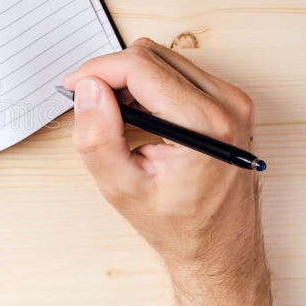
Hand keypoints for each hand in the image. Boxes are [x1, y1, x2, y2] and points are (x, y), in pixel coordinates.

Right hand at [63, 38, 270, 305]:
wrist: (220, 249)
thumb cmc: (178, 225)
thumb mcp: (121, 189)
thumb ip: (97, 137)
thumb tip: (88, 90)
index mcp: (204, 123)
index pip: (139, 65)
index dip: (97, 70)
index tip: (72, 87)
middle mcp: (226, 104)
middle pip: (151, 55)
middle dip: (111, 74)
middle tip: (90, 107)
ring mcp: (232, 102)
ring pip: (163, 59)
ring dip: (129, 79)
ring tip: (114, 117)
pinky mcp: (229, 104)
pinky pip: (178, 72)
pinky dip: (148, 86)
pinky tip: (137, 118)